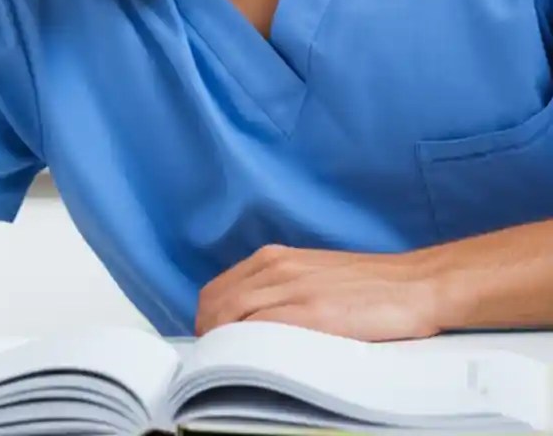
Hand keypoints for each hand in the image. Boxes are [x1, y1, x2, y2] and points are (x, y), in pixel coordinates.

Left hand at [195, 244, 440, 341]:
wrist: (419, 284)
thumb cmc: (370, 286)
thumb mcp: (312, 276)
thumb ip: (279, 290)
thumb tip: (249, 320)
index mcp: (273, 259)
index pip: (217, 291)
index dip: (207, 320)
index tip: (210, 344)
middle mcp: (276, 268)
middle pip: (215, 304)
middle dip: (208, 335)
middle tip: (215, 362)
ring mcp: (293, 289)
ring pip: (232, 316)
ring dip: (222, 344)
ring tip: (230, 368)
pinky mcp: (313, 312)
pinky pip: (263, 329)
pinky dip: (248, 348)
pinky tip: (252, 365)